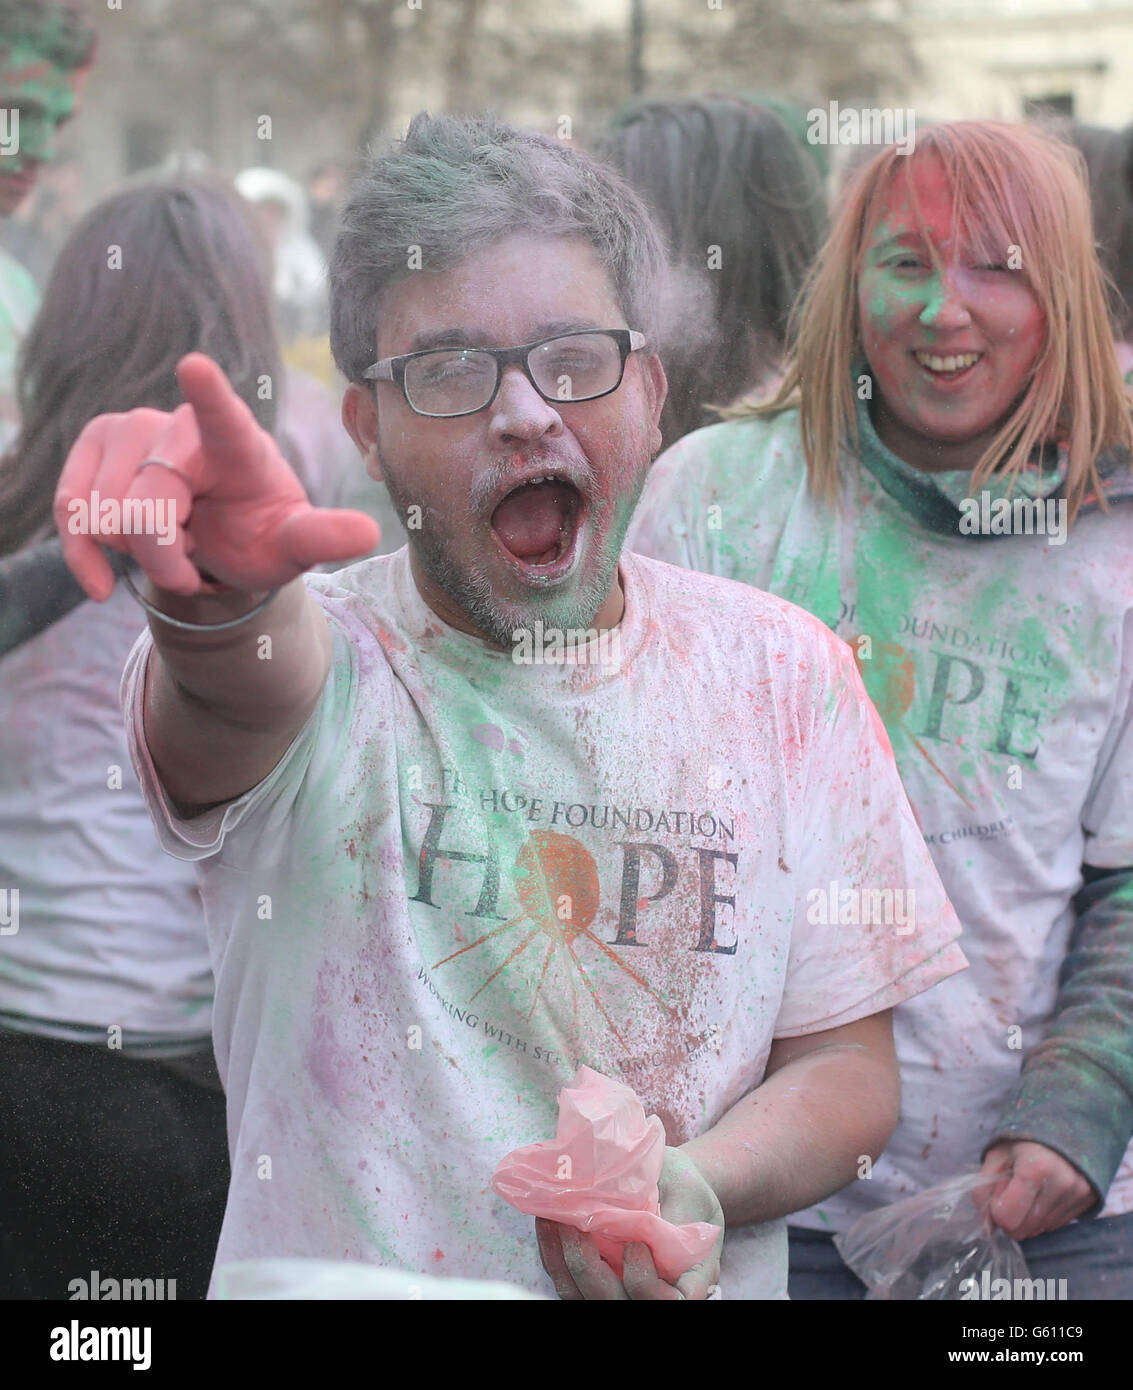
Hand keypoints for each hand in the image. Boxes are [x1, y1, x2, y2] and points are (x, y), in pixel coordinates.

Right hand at [54, 352, 378, 599]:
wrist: (219, 537)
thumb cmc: (260, 532)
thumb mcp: (293, 542)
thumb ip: (323, 537)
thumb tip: (371, 533)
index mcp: (238, 443)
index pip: (224, 418)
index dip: (209, 395)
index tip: (195, 368)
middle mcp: (181, 425)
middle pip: (145, 510)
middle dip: (165, 557)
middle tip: (195, 552)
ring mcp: (133, 428)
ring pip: (105, 514)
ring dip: (135, 551)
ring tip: (170, 537)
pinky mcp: (95, 447)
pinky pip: (71, 510)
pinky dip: (84, 555)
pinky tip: (103, 582)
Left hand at [534, 1147, 724, 1300]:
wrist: (675, 1188)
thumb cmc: (687, 1190)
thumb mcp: (687, 1196)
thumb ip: (665, 1215)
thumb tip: (628, 1214)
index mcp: (684, 1282)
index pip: (664, 1302)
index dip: (644, 1282)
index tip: (635, 1246)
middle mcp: (650, 1296)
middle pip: (612, 1302)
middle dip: (588, 1268)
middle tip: (577, 1226)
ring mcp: (617, 1292)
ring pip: (581, 1296)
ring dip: (562, 1260)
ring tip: (552, 1219)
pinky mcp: (591, 1283)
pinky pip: (566, 1282)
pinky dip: (553, 1256)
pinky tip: (547, 1223)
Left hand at [979, 1140, 1095, 1239]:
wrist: (1063, 1122)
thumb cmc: (1024, 1137)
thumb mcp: (996, 1155)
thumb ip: (983, 1191)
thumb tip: (987, 1229)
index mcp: (1036, 1168)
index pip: (1008, 1218)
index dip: (996, 1208)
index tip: (1000, 1190)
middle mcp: (1063, 1184)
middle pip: (1024, 1230)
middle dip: (1012, 1214)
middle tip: (1014, 1187)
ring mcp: (1080, 1194)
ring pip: (1041, 1229)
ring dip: (1029, 1214)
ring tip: (1032, 1185)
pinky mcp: (1090, 1200)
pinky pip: (1057, 1224)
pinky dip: (1045, 1213)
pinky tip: (1046, 1190)